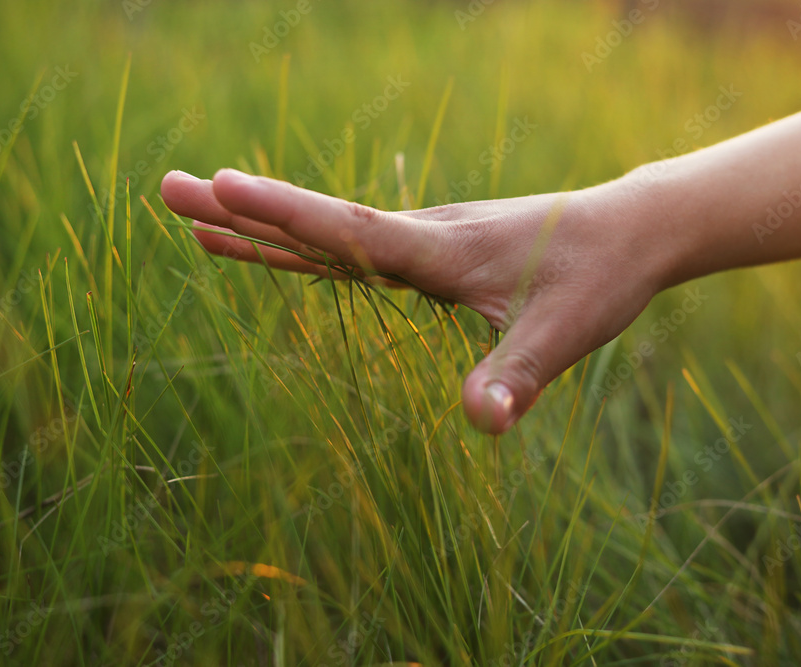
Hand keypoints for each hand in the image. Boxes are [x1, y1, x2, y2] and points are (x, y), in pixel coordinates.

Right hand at [161, 169, 666, 432]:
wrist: (631, 231)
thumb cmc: (599, 278)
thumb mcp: (564, 333)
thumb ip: (518, 377)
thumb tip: (479, 426)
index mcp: (442, 249)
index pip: (349, 230)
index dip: (284, 213)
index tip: (220, 186)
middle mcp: (424, 235)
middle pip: (318, 224)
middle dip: (243, 209)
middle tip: (169, 187)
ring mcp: (426, 241)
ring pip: (330, 232)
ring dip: (264, 225)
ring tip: (200, 216)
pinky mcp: (434, 253)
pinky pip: (355, 248)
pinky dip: (309, 245)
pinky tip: (287, 248)